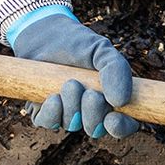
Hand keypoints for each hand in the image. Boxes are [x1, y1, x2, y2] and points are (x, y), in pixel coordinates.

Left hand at [5, 5, 138, 138]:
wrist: (46, 35)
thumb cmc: (78, 44)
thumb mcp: (102, 50)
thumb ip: (117, 70)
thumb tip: (120, 102)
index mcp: (110, 100)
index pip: (122, 125)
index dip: (120, 128)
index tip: (112, 118)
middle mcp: (88, 112)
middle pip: (96, 129)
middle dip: (93, 114)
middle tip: (90, 93)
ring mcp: (65, 113)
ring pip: (72, 125)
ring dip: (72, 107)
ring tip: (70, 84)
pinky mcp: (43, 112)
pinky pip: (47, 123)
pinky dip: (52, 113)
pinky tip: (53, 97)